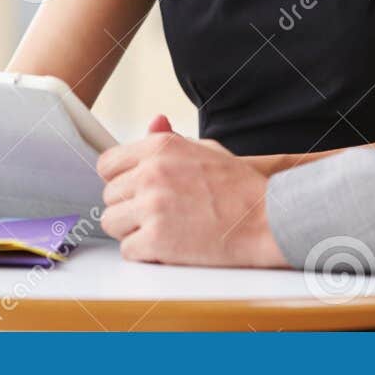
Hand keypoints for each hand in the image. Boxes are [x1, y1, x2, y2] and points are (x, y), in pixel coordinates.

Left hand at [97, 114, 286, 267]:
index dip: (119, 180)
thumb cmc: (240, 188)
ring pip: (112, 223)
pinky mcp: (156, 239)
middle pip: (109, 196)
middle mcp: (151, 173)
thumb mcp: (206, 149)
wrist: (267, 219)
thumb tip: (153, 121)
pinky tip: (168, 247)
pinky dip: (144, 253)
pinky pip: (127, 249)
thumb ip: (171, 139)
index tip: (133, 191)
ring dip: (132, 231)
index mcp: (159, 147)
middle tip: (156, 215)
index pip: (107, 163)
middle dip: (128, 208)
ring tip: (162, 231)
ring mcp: (152, 206)